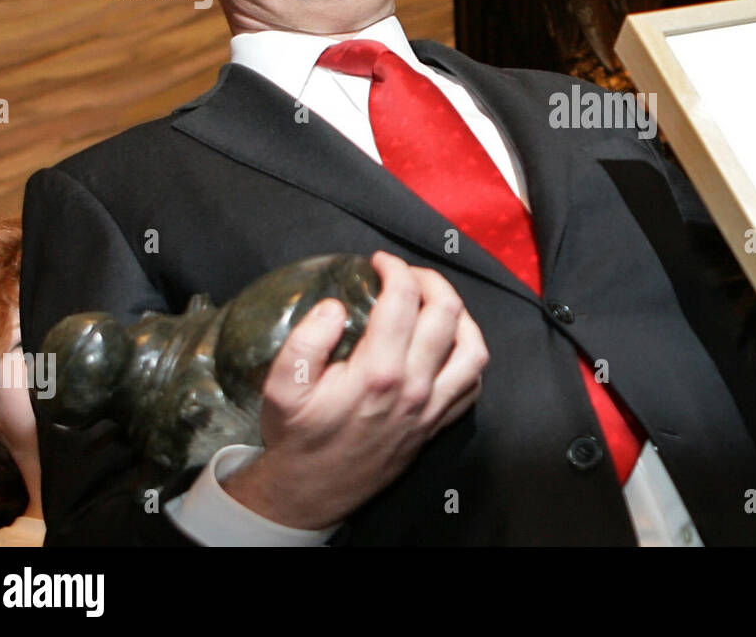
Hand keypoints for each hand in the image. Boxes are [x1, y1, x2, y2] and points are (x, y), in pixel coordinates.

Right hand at [221, 251, 487, 528]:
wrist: (311, 492)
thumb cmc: (298, 437)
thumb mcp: (282, 388)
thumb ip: (305, 341)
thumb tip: (334, 306)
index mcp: (378, 373)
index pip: (403, 301)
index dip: (395, 269)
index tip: (380, 262)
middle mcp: (414, 388)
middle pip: (447, 314)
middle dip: (430, 280)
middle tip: (407, 275)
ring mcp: (431, 408)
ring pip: (473, 349)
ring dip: (460, 316)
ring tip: (436, 303)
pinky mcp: (436, 424)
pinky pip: (472, 385)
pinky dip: (468, 357)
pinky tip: (449, 345)